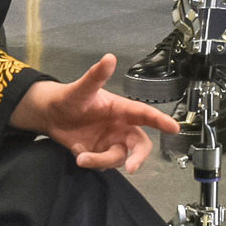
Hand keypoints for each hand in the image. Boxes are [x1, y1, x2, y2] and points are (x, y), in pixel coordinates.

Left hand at [10, 53, 179, 171]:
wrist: (50, 116)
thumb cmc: (69, 98)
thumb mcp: (82, 88)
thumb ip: (96, 75)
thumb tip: (109, 57)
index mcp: (121, 110)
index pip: (145, 114)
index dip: (161, 121)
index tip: (175, 128)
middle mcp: (120, 128)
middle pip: (140, 145)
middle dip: (139, 157)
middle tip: (131, 168)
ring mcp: (110, 143)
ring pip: (118, 158)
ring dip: (101, 160)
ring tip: (81, 156)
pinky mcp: (99, 155)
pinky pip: (103, 165)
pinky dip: (91, 161)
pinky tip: (77, 151)